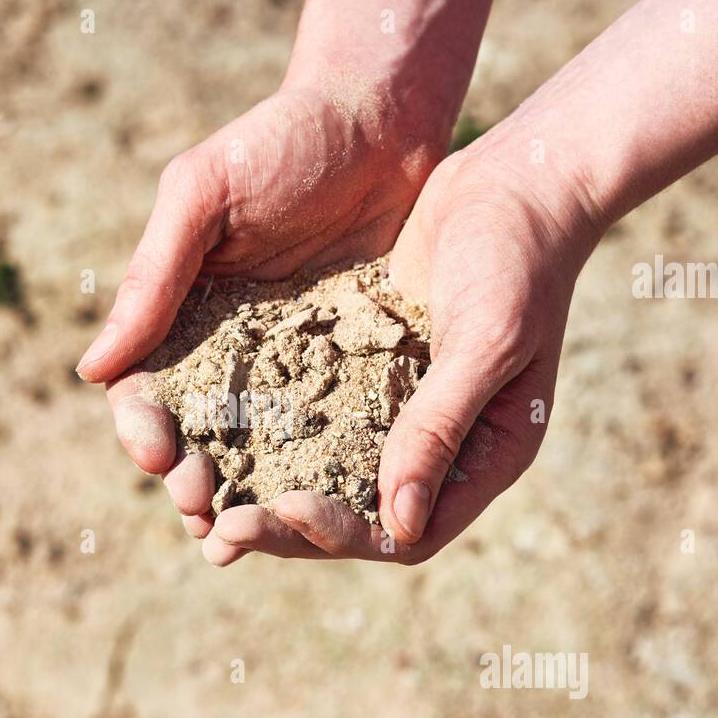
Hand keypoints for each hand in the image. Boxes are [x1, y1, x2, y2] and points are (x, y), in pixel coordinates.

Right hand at [77, 85, 448, 546]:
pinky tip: (320, 510)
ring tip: (246, 535)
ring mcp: (288, 367)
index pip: (144, 394)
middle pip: (196, 439)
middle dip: (191, 481)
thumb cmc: (280, 144)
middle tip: (204, 508)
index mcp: (177, 317)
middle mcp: (226, 353)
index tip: (158, 456)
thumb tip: (92, 373)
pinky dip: (316, 476)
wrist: (379, 122)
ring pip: (257, 453)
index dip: (144, 431)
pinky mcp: (348, 372)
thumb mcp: (203, 197)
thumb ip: (152, 278)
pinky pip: (328, 435)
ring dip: (244, 498)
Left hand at [201, 148, 604, 563]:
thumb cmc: (519, 261)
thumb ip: (441, 427)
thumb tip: (397, 526)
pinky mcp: (365, 372)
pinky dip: (268, 430)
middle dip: (287, 530)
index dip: (340, 533)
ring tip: (198, 499)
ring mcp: (399, 412)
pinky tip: (212, 429)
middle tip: (217, 530)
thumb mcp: (485, 343)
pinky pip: (313, 417)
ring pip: (325, 475)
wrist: (512, 181)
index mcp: (483, 459)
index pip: (403, 535)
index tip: (283, 508)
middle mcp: (439, 449)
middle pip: (353, 517)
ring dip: (266, 490)